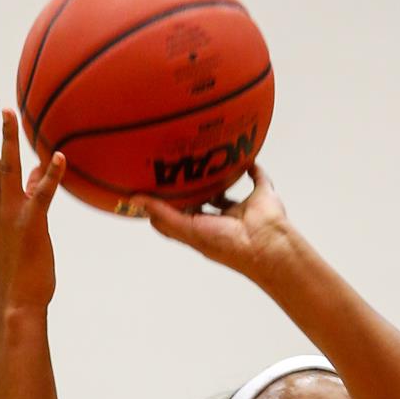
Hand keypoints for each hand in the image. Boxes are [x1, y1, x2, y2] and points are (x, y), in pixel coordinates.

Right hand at [0, 95, 65, 314]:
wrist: (17, 300)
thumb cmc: (21, 266)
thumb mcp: (21, 227)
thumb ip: (27, 197)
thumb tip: (35, 173)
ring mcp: (10, 216)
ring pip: (7, 170)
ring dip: (9, 140)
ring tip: (11, 113)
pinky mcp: (31, 226)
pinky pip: (41, 195)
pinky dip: (50, 175)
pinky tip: (59, 157)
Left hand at [139, 164, 294, 281]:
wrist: (264, 244)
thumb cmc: (227, 244)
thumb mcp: (188, 229)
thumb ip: (163, 214)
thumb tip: (135, 199)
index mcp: (204, 230)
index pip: (181, 216)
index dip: (168, 203)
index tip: (154, 185)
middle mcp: (222, 220)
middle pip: (202, 200)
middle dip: (191, 187)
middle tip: (177, 164)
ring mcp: (242, 208)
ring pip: (226, 188)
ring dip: (217, 176)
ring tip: (204, 156)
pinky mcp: (261, 196)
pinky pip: (257, 177)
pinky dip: (252, 167)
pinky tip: (243, 154)